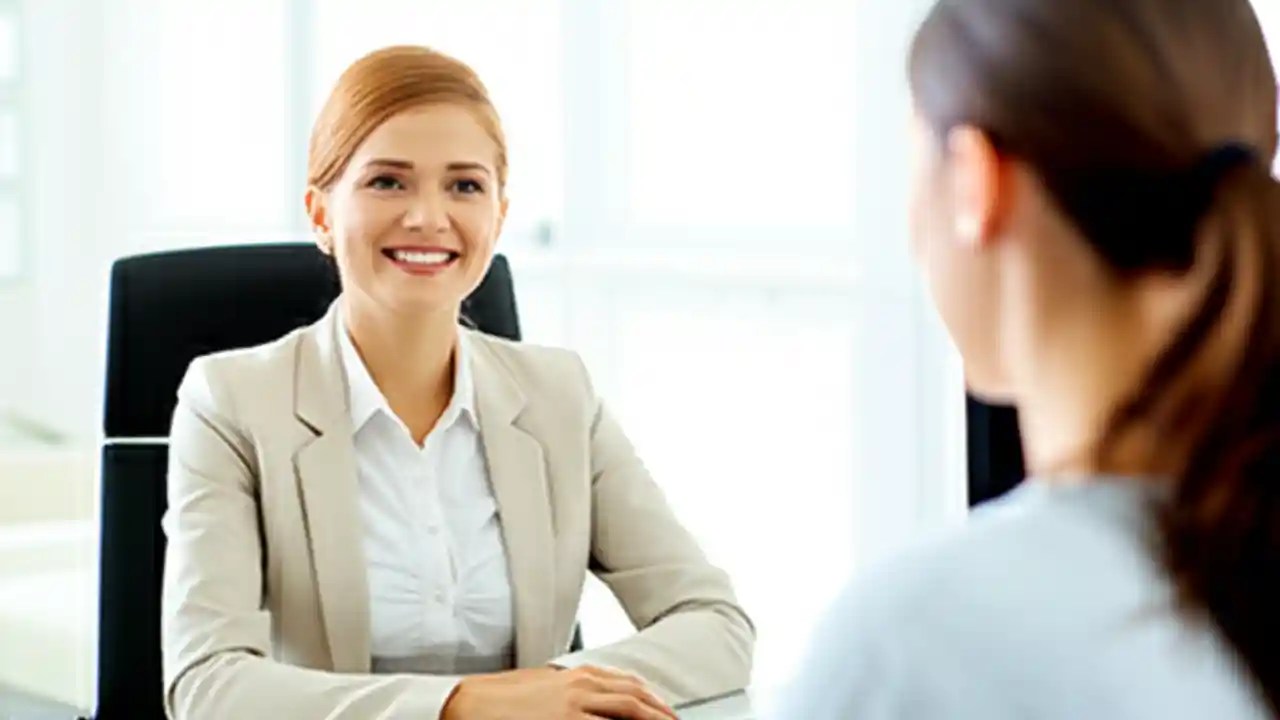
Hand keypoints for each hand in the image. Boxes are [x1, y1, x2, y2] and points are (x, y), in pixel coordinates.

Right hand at [441, 665, 677, 719]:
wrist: (469, 703)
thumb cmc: (502, 699)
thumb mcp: (544, 687)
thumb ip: (571, 691)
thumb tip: (590, 703)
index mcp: (578, 676)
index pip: (629, 685)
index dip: (652, 700)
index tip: (666, 713)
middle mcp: (582, 686)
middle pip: (636, 699)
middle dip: (661, 714)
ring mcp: (576, 706)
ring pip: (629, 711)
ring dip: (653, 719)